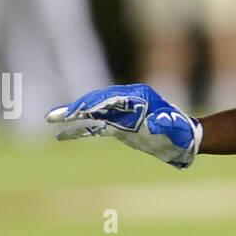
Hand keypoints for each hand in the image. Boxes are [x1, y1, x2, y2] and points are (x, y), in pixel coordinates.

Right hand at [46, 84, 201, 167]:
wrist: (184, 138)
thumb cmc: (180, 131)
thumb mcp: (174, 127)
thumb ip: (164, 122)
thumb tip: (155, 121)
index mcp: (138, 97)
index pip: (110, 98)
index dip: (93, 104)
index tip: (78, 111)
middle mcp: (126, 101)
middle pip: (96, 101)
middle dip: (77, 107)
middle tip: (56, 115)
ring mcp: (120, 113)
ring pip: (92, 112)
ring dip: (73, 115)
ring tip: (51, 119)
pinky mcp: (118, 125)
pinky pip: (95, 126)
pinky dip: (80, 129)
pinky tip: (62, 135)